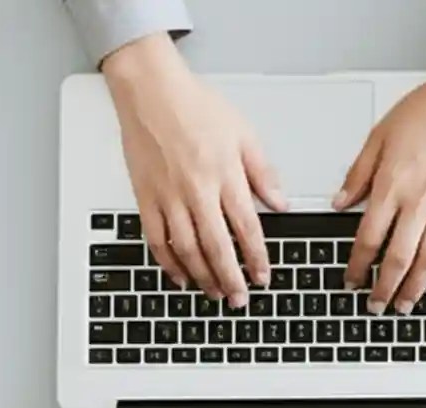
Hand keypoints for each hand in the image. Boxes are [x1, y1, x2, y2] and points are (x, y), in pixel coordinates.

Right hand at [103, 35, 286, 307]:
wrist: (151, 90)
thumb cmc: (195, 106)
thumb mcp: (243, 133)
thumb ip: (263, 172)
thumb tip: (280, 202)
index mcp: (225, 175)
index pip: (246, 227)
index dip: (256, 257)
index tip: (263, 276)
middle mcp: (197, 190)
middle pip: (217, 246)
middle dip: (231, 278)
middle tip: (240, 299)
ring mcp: (168, 197)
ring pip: (187, 249)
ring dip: (202, 276)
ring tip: (215, 293)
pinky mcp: (145, 197)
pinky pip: (157, 239)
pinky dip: (168, 263)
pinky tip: (180, 276)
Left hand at [335, 32, 425, 313]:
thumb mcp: (378, 137)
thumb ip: (358, 174)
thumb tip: (339, 202)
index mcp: (392, 185)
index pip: (368, 238)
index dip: (357, 266)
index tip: (351, 282)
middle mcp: (420, 201)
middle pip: (398, 257)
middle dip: (384, 288)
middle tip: (376, 306)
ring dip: (416, 288)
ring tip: (406, 306)